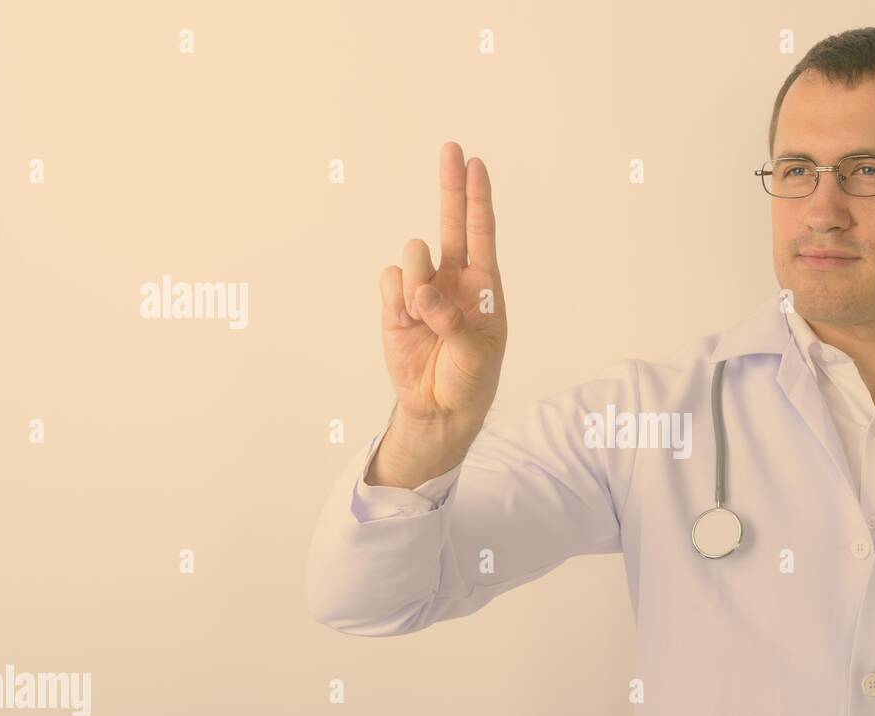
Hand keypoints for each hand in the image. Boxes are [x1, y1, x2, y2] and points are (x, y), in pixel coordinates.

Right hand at [379, 141, 507, 432]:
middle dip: (450, 186)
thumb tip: (423, 295)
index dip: (477, 198)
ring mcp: (423, 288)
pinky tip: (405, 322)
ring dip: (417, 283)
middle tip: (452, 148)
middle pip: (450, 222)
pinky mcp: (395, 303)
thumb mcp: (474, 353)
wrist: (439, 408)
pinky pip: (390, 279)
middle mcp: (453, 279)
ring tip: (424, 317)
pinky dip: (396, 298)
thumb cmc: (470, 378)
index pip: (481, 233)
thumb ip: (451, 321)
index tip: (476, 164)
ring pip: (413, 255)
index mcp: (484, 285)